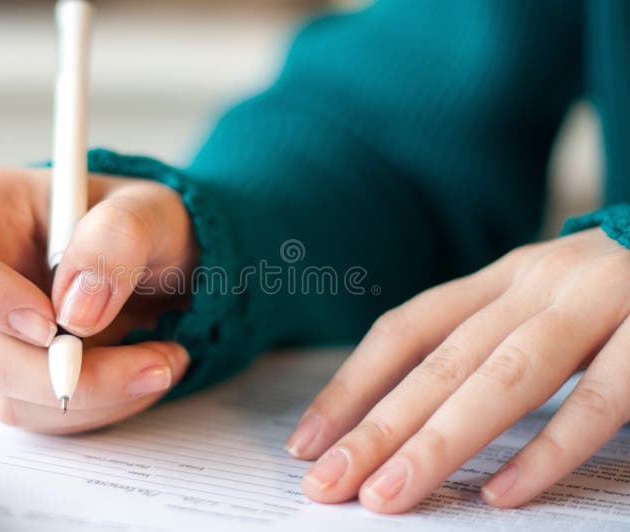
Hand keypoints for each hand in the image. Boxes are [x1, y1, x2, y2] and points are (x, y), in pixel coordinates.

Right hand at [0, 168, 195, 432]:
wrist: (165, 265)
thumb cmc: (143, 223)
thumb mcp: (150, 210)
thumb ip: (117, 240)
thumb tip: (76, 313)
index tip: (49, 320)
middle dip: (64, 371)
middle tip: (149, 363)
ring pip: (9, 395)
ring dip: (95, 395)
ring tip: (162, 363)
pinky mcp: (16, 376)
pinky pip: (41, 415)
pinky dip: (100, 408)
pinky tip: (142, 376)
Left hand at [285, 228, 629, 511]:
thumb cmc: (619, 290)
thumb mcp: (543, 299)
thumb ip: (489, 340)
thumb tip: (414, 412)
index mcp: (503, 277)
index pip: (406, 330)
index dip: (351, 385)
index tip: (309, 441)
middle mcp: (539, 283)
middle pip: (441, 364)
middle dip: (377, 428)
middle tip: (327, 485)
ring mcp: (600, 303)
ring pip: (505, 378)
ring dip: (440, 442)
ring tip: (388, 497)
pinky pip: (603, 398)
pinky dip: (550, 449)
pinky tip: (503, 495)